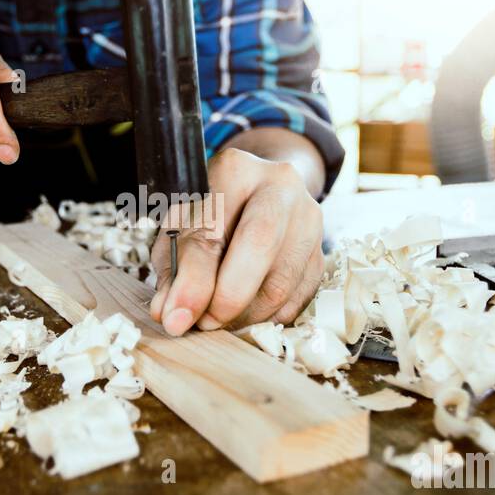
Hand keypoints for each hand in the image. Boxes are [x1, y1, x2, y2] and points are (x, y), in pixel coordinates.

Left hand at [148, 147, 324, 336]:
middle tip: (205, 322)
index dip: (194, 281)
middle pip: (260, 245)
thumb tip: (174, 316)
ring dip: (246, 314)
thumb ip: (175, 271)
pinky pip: (297, 298)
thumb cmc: (209, 214)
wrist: (256, 197)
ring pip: (282, 281)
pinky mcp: (320, 252)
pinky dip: (268, 316)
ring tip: (219, 319)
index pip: (214, 229)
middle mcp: (280, 186)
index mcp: (235, 171)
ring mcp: (309, 218)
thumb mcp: (181, 231)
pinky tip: (245, 314)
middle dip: (229, 297)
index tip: (176, 317)